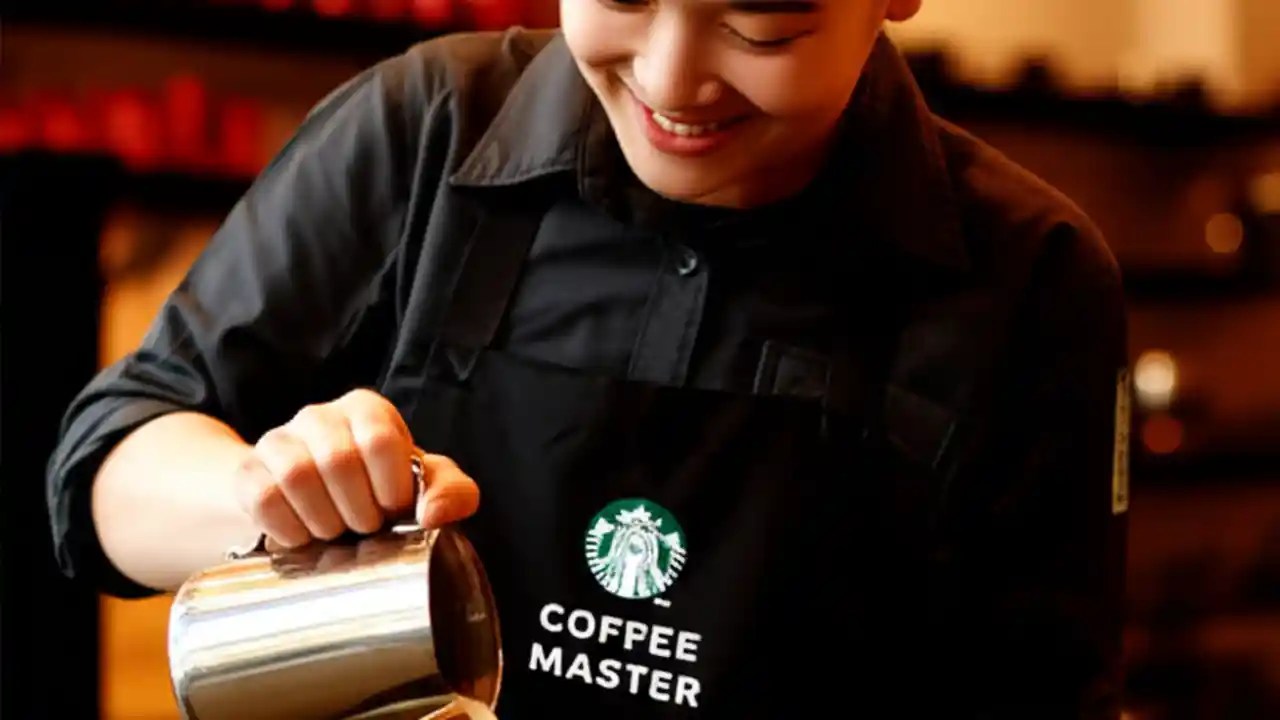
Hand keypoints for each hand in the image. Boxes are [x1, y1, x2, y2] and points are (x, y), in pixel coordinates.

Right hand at [233, 388, 478, 548]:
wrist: (315, 502)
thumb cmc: (379, 490)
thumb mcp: (425, 486)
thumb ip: (452, 492)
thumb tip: (432, 515)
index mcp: (367, 410)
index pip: (381, 440)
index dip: (391, 487)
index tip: (394, 510)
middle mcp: (320, 416)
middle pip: (338, 460)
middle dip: (358, 511)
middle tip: (365, 528)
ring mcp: (278, 440)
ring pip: (296, 476)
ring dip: (323, 521)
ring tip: (336, 532)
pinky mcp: (248, 471)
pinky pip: (263, 498)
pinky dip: (288, 529)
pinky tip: (304, 537)